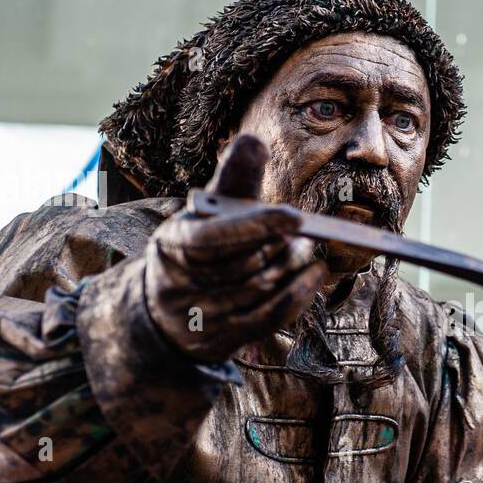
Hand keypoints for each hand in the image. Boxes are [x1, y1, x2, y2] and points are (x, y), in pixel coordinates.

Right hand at [144, 134, 326, 361]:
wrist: (169, 309)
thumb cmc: (199, 247)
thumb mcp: (207, 212)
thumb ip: (233, 179)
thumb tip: (253, 142)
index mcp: (173, 243)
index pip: (210, 239)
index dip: (253, 228)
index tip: (294, 218)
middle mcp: (180, 282)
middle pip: (245, 264)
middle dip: (280, 246)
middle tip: (302, 230)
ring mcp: (200, 316)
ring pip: (261, 290)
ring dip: (292, 267)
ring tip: (305, 250)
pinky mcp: (221, 341)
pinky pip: (269, 317)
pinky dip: (298, 294)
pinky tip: (314, 274)